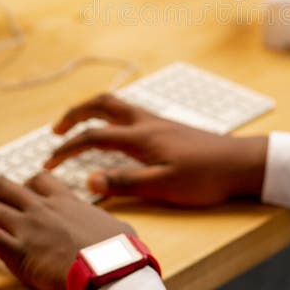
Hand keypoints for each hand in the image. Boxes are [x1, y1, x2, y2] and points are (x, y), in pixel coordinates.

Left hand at [0, 171, 133, 289]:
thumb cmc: (119, 253)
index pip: (38, 181)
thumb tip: (118, 231)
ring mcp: (28, 227)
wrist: (110, 269)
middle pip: (3, 186)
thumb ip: (108, 224)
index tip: (16, 193)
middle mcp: (42, 208)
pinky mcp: (18, 251)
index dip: (23, 185)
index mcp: (66, 201)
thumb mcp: (118, 228)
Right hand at [46, 93, 267, 206]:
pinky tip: (115, 134)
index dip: (67, 149)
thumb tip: (88, 180)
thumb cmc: (206, 177)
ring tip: (78, 128)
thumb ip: (126, 183)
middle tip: (56, 132)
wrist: (241, 164)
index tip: (48, 165)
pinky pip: (129, 112)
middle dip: (74, 114)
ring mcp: (157, 122)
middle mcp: (146, 122)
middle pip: (101, 104)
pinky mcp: (166, 127)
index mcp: (141, 137)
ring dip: (92, 111)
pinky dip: (111, 117)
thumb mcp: (164, 186)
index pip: (93, 136)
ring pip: (116, 104)